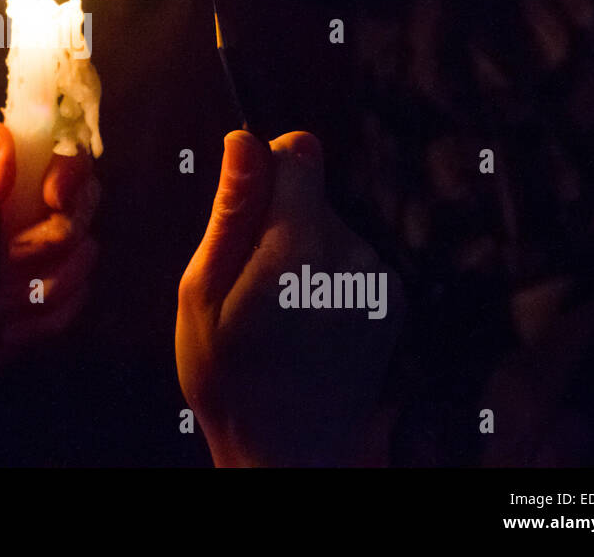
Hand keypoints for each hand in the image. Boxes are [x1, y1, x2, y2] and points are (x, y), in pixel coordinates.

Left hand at [0, 120, 98, 463]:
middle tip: (9, 266)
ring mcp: (39, 255)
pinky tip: (8, 328)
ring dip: (43, 289)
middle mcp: (21, 213)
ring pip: (85, 254)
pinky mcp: (49, 296)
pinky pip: (79, 298)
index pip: (54, 155)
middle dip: (52, 243)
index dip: (66, 173)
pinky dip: (44, 320)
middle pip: (83, 202)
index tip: (52, 200)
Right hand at [176, 131, 402, 466]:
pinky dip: (324, 277)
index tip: (240, 209)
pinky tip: (304, 325)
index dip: (263, 167)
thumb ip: (231, 212)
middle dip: (274, 220)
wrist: (286, 455)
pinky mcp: (390, 300)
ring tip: (275, 313)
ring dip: (298, 252)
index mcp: (301, 247)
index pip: (299, 153)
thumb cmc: (228, 377)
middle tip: (245, 285)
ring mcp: (379, 280)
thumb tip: (242, 138)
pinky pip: (348, 259)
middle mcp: (354, 255)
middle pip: (310, 194)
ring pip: (327, 227)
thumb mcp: (203, 293)